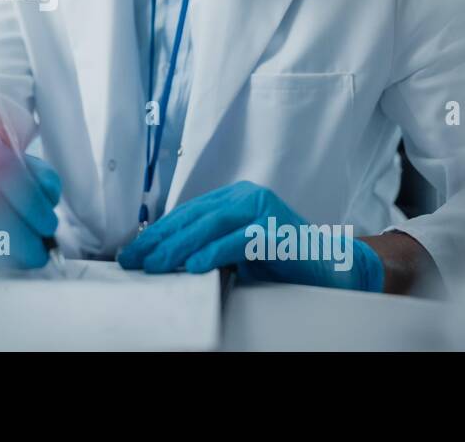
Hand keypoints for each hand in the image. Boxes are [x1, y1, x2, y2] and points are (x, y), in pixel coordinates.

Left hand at [117, 181, 383, 291]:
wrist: (330, 268)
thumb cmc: (282, 260)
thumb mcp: (237, 249)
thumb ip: (209, 244)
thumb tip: (165, 258)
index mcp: (234, 198)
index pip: (187, 213)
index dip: (158, 231)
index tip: (134, 250)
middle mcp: (246, 197)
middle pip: (194, 217)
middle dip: (160, 240)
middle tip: (135, 259)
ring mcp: (263, 210)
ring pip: (211, 225)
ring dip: (179, 247)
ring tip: (156, 264)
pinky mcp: (277, 229)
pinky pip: (239, 240)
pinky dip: (215, 252)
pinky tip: (196, 265)